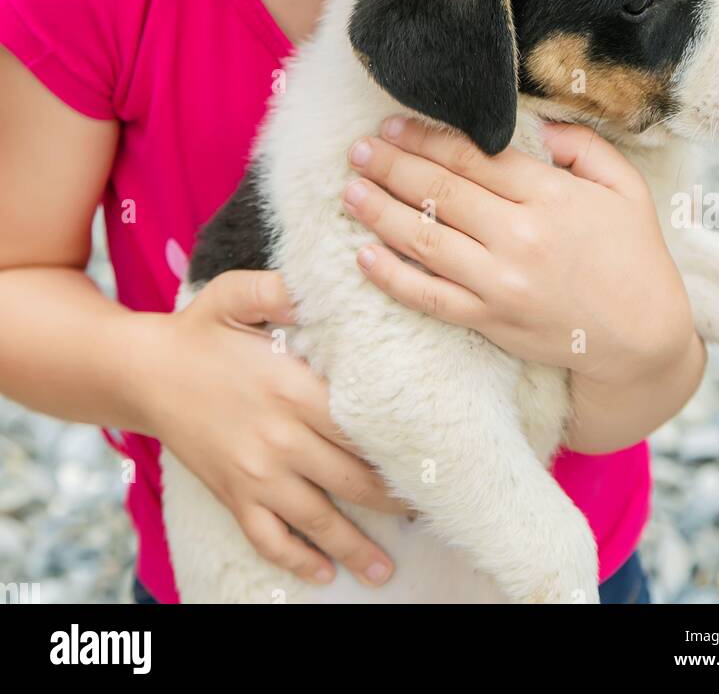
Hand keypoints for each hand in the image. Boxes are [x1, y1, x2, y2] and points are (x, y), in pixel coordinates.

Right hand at [141, 269, 411, 588]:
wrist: (144, 373)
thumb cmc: (199, 330)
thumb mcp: (236, 294)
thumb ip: (281, 289)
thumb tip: (322, 286)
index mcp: (292, 389)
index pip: (360, 426)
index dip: (399, 446)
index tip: (431, 458)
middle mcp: (280, 439)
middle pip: (352, 479)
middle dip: (394, 501)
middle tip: (427, 511)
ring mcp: (256, 475)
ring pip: (318, 520)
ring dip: (357, 548)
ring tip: (387, 569)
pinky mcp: (233, 496)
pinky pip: (270, 540)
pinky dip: (298, 561)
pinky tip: (324, 573)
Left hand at [342, 117, 693, 382]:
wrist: (644, 339)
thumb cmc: (636, 257)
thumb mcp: (625, 187)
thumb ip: (583, 145)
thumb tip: (537, 125)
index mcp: (550, 196)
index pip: (473, 157)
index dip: (426, 138)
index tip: (394, 125)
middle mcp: (520, 236)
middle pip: (439, 192)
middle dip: (391, 166)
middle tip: (358, 150)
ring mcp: (501, 282)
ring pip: (425, 240)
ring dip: (380, 213)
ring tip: (349, 191)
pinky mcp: (490, 321)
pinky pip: (429, 297)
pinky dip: (392, 277)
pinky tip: (364, 256)